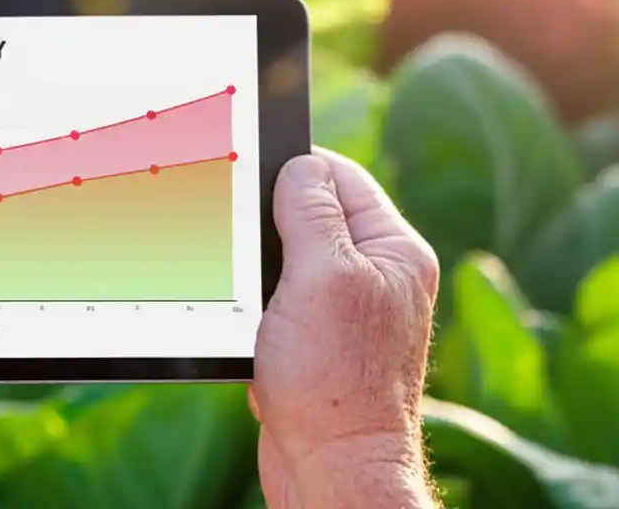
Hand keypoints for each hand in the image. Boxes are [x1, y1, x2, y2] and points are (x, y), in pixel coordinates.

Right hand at [252, 150, 439, 508]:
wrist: (332, 467)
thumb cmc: (335, 379)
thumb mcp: (323, 276)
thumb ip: (312, 213)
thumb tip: (299, 166)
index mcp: (394, 250)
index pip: (340, 178)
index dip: (292, 169)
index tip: (248, 170)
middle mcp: (377, 276)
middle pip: (312, 216)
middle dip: (269, 225)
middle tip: (241, 238)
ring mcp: (347, 311)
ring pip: (289, 261)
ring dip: (260, 273)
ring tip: (253, 298)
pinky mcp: (318, 343)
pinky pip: (278, 302)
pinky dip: (257, 309)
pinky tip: (251, 329)